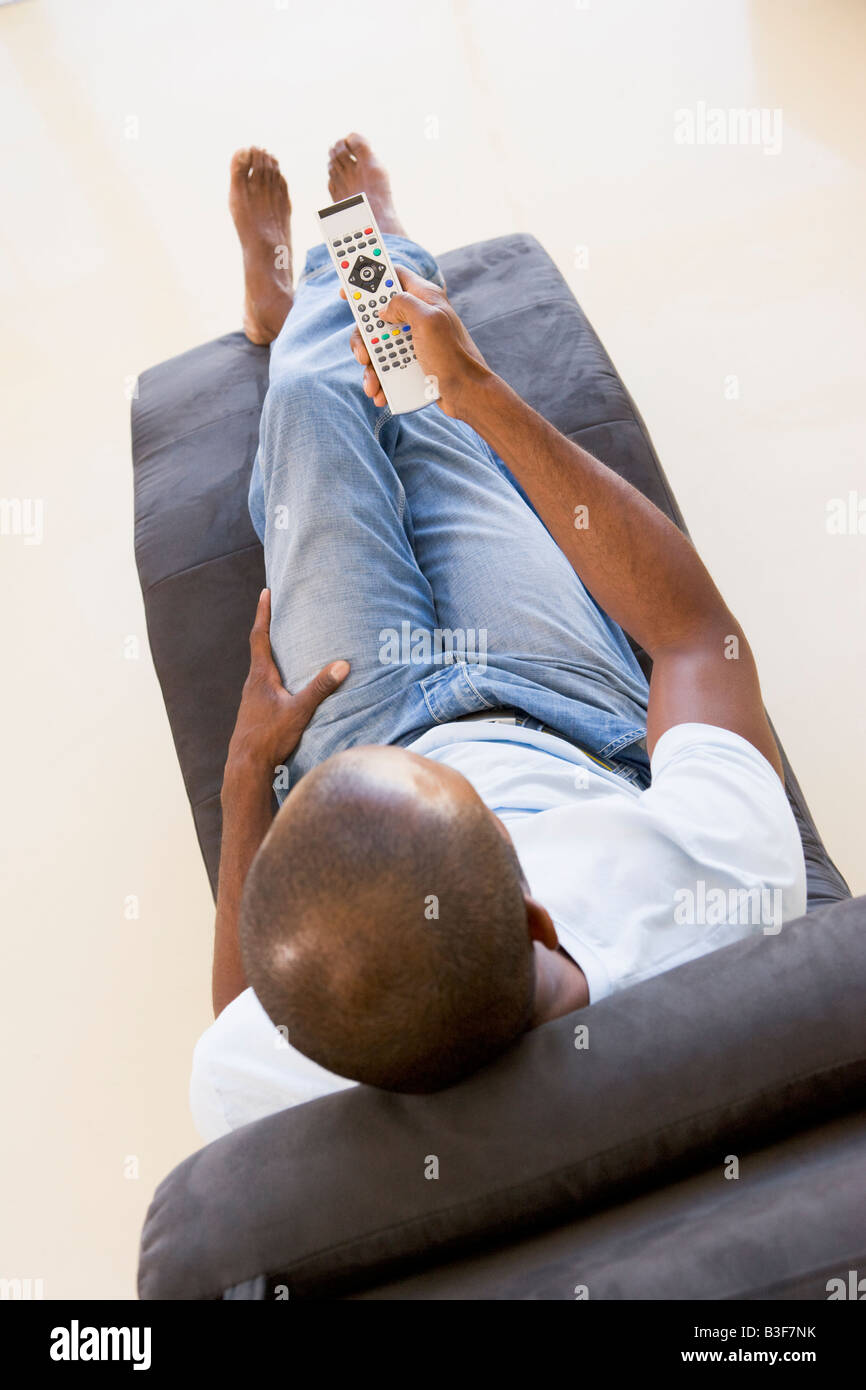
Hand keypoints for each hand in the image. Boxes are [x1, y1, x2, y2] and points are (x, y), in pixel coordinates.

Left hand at [225, 588, 349, 775]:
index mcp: (261, 677)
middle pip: (259, 649)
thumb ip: (319, 688)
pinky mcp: (255, 712)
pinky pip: (265, 685)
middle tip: (278, 610)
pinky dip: (275, 676)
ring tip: (286, 645)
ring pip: (262, 669)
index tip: (265, 592)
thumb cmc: (269, 737)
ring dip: (272, 654)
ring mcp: (252, 699)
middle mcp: (253, 684)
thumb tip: (342, 666)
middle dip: (268, 629)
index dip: (263, 613)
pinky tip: (285, 685)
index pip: (260, 636)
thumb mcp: (299, 711)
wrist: (245, 766)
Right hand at [342, 264, 491, 418]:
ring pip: (378, 344)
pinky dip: (380, 378)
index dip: (368, 278)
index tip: (346, 290)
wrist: (467, 395)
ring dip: (370, 363)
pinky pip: (386, 365)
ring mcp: (413, 340)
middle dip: (365, 336)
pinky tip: (380, 391)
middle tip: (363, 353)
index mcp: (424, 297)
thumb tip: (383, 309)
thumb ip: (403, 304)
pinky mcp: (411, 361)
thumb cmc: (453, 357)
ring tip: (373, 381)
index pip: (393, 276)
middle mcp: (417, 316)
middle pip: (376, 315)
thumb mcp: (428, 320)